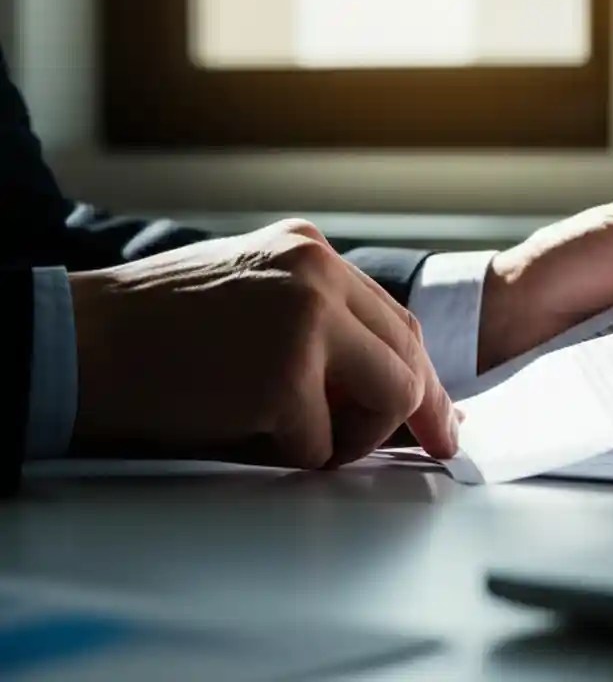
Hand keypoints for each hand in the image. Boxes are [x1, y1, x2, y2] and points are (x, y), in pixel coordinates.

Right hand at [69, 219, 457, 466]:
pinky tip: (251, 435)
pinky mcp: (283, 375)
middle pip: (409, 353)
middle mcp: (317, 271)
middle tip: (434, 448)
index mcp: (309, 250)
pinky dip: (296, 456)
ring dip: (359, 436)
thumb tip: (396, 385)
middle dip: (423, 411)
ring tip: (307, 439)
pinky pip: (323, 444)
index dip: (423, 373)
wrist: (76, 342)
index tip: (442, 415)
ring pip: (393, 394)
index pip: (395, 319)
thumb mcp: (252, 297)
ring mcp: (305, 319)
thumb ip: (321, 325)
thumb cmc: (156, 332)